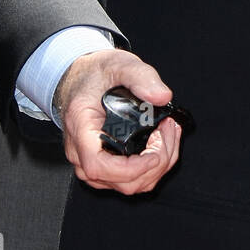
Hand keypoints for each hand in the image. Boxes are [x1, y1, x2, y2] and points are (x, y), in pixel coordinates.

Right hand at [54, 50, 182, 195]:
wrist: (80, 79)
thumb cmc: (95, 75)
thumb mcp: (119, 65)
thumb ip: (141, 77)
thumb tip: (162, 96)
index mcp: (81, 128)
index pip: (98, 166)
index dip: (130, 169)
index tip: (155, 154)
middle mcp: (81, 152)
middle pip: (120, 181)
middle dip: (155, 163)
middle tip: (168, 130)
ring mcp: (92, 161)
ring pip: (127, 185)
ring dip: (157, 166)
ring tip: (168, 134)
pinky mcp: (105, 164)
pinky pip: (129, 179)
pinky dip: (152, 167)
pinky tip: (162, 143)